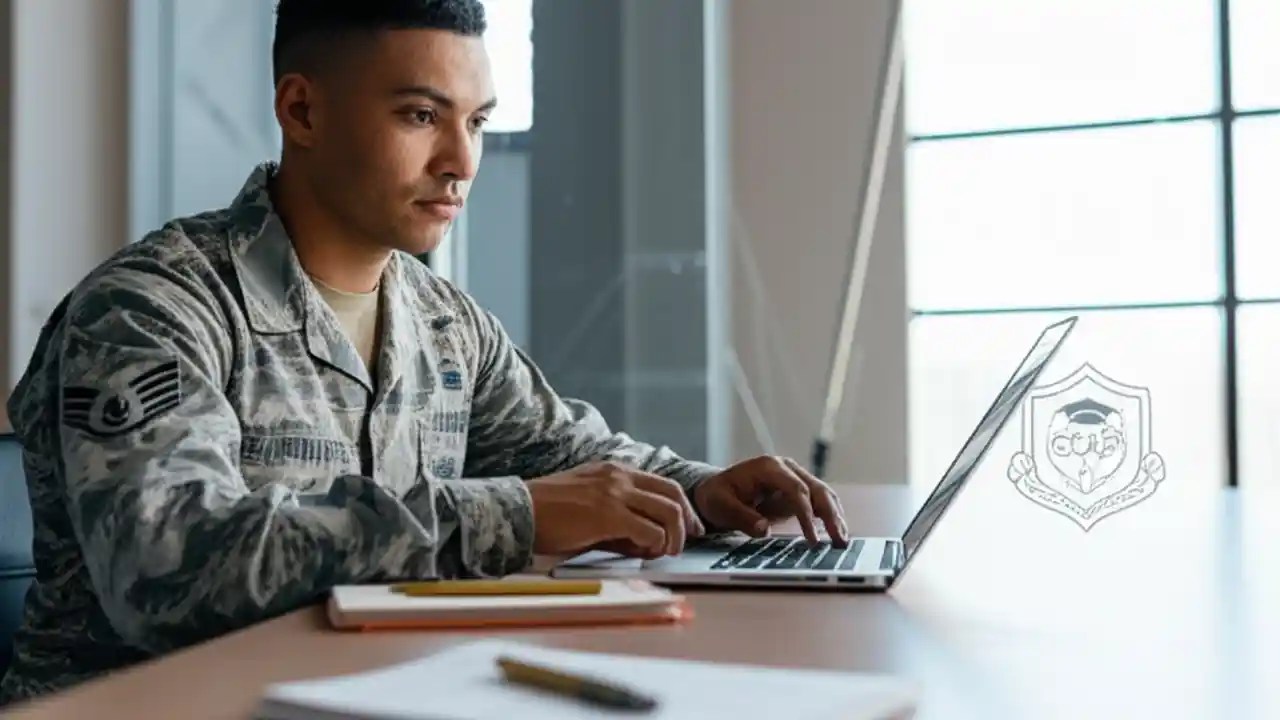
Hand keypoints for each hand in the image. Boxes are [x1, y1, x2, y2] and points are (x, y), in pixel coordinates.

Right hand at [527, 461, 705, 558]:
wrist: (518, 511)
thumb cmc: (548, 512)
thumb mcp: (588, 501)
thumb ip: (617, 513)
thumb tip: (644, 538)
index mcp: (615, 470)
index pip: (663, 484)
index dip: (683, 507)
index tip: (689, 526)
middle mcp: (619, 476)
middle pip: (673, 495)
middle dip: (687, 521)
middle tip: (687, 541)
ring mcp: (614, 493)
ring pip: (668, 512)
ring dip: (673, 537)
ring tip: (664, 553)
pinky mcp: (608, 515)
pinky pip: (649, 531)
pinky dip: (654, 545)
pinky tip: (643, 554)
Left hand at [692, 456, 848, 545]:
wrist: (717, 490)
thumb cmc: (717, 496)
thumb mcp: (720, 506)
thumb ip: (742, 517)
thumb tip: (765, 529)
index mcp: (768, 467)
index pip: (796, 489)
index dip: (806, 513)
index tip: (811, 538)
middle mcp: (786, 468)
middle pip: (816, 489)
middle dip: (831, 515)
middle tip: (839, 540)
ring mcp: (794, 478)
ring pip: (823, 495)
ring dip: (835, 517)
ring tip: (842, 541)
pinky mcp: (798, 491)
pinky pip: (819, 503)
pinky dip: (829, 517)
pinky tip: (836, 534)